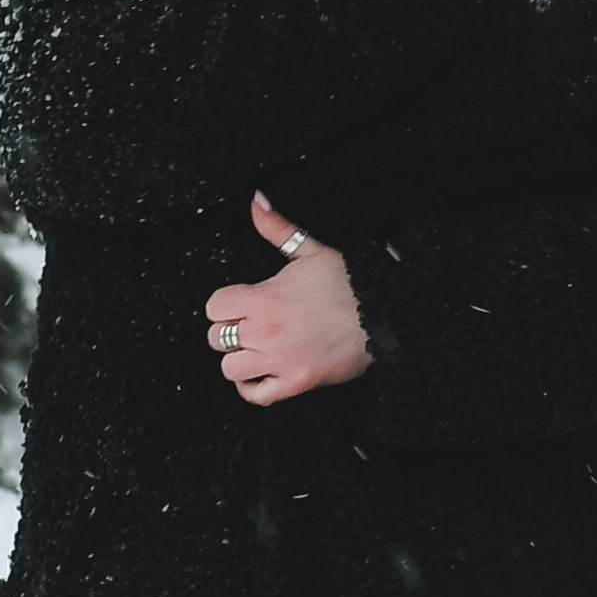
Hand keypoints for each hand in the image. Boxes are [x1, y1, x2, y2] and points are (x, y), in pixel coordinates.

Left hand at [205, 194, 369, 405]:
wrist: (382, 317)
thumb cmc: (348, 284)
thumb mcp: (311, 251)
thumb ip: (277, 229)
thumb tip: (255, 201)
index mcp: (264, 298)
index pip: (214, 307)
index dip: (223, 305)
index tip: (236, 305)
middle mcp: (266, 331)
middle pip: (216, 338)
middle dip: (228, 331)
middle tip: (246, 326)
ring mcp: (279, 360)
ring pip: (230, 368)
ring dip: (239, 359)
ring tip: (254, 350)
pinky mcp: (295, 383)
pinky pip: (255, 395)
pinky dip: (251, 388)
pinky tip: (258, 376)